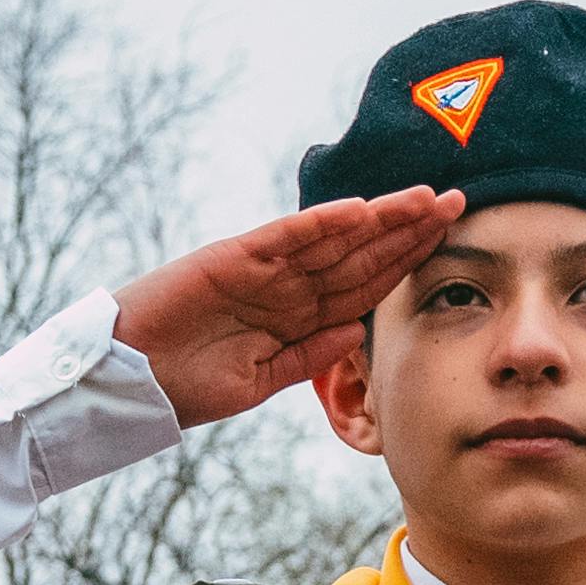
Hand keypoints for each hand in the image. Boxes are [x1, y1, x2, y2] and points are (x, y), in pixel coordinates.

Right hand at [111, 187, 463, 426]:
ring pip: (333, 238)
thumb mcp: (258, 382)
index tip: (451, 244)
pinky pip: (286, 238)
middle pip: (359, 253)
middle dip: (409, 230)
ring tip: (426, 198)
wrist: (125, 381)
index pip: (362, 285)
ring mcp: (261, 269)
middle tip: (460, 202)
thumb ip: (307, 355)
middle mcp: (285, 287)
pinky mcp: (233, 258)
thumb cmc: (183, 386)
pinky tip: (361, 211)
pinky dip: (322, 223)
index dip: (406, 263)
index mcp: (294, 317)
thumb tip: (358, 333)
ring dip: (380, 218)